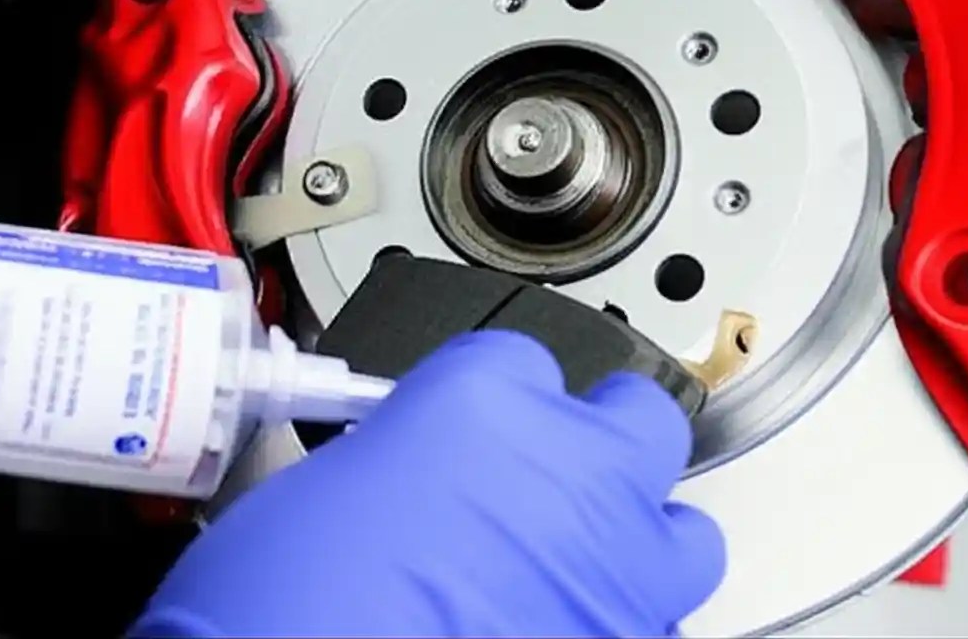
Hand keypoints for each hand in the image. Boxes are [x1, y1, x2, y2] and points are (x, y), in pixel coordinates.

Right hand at [133, 331, 724, 636]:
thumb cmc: (286, 606)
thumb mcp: (316, 490)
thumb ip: (399, 459)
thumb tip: (414, 475)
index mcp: (483, 402)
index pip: (516, 355)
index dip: (489, 390)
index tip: (474, 416)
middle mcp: (569, 471)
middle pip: (636, 412)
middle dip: (601, 433)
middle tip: (554, 464)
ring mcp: (615, 569)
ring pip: (681, 528)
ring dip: (638, 533)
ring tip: (580, 555)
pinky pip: (662, 620)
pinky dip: (622, 619)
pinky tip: (568, 623)